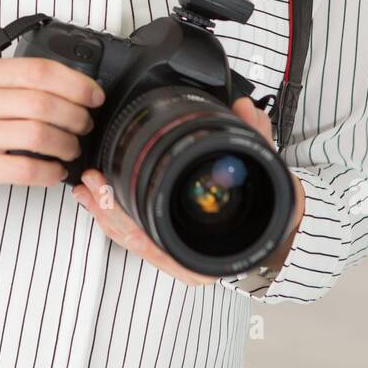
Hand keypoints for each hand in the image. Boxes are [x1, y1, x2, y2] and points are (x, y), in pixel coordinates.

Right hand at [0, 56, 104, 217]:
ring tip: (71, 150)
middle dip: (75, 116)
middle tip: (84, 126)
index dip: (75, 83)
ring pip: (36, 134)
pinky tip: (55, 172)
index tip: (94, 96)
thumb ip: (18, 87)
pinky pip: (23, 168)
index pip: (39, 71)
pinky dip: (49, 171)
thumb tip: (73, 89)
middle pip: (43, 103)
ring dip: (65, 144)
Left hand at [71, 96, 291, 286]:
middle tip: (90, 180)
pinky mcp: (167, 241)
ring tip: (85, 185)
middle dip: (105, 209)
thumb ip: (257, 138)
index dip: (122, 216)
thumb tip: (244, 108)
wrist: (282, 228)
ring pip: (130, 238)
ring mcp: (174, 252)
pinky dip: (115, 215)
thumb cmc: (270, 210)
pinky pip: (135, 233)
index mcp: (205, 257)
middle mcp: (185, 259)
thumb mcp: (267, 173)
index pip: (151, 241)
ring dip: (103, 211)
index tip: (104, 188)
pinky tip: (98, 196)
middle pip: (133, 238)